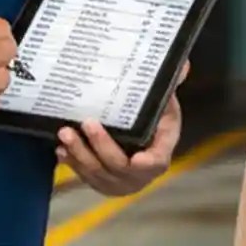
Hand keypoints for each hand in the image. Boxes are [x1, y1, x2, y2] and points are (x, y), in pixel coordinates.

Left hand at [56, 61, 187, 195]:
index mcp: (160, 151)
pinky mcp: (100, 181)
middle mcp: (140, 173)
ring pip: (98, 174)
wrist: (137, 139)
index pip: (158, 161)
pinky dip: (73, 163)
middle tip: (86, 123)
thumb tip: (183, 64)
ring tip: (64, 133)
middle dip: (102, 147)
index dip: (149, 163)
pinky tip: (62, 149)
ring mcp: (119, 181)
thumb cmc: (152, 119)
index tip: (137, 159)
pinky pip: (84, 176)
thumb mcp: (163, 103)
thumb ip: (169, 85)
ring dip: (81, 155)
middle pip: (121, 167)